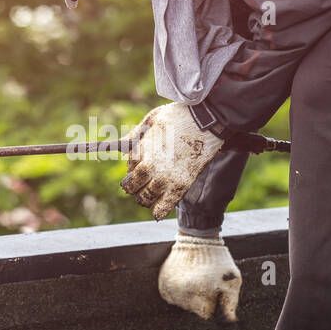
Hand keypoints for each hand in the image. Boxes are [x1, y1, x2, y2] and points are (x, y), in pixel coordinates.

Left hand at [121, 103, 223, 219]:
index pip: (130, 167)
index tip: (135, 170)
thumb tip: (124, 144)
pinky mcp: (182, 185)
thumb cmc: (179, 115)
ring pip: (147, 198)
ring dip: (144, 199)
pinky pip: (166, 205)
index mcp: (142, 150)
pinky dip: (159, 211)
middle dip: (132, 188)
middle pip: (133, 186)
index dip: (132, 169)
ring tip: (145, 198)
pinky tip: (156, 214)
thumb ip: (137, 133)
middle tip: (135, 189)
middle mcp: (151, 167)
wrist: (206, 121)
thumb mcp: (152, 118)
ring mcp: (166, 178)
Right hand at [158, 232, 241, 320]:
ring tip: (196, 280)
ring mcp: (170, 288)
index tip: (216, 292)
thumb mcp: (232, 281)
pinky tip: (186, 280)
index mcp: (200, 294)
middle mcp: (182, 293)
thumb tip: (229, 323)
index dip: (214, 305)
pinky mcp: (163, 284)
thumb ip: (231, 304)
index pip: (207, 315)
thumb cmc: (219, 261)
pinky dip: (179, 293)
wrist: (197, 239)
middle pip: (194, 310)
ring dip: (190, 297)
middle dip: (202, 301)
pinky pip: (172, 297)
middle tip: (207, 283)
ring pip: (183, 305)